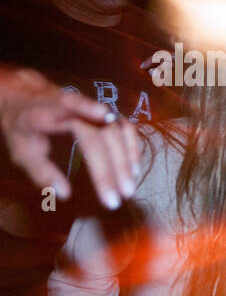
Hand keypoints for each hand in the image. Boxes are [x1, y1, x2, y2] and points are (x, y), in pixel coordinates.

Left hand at [0, 66, 141, 208]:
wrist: (28, 98)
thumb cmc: (24, 126)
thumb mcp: (22, 150)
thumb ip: (42, 171)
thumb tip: (64, 194)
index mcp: (49, 110)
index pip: (71, 110)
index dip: (88, 108)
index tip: (104, 116)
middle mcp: (77, 106)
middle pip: (103, 131)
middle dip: (113, 165)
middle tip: (119, 197)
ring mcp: (96, 108)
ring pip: (119, 130)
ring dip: (127, 160)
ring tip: (128, 187)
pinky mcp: (109, 113)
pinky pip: (126, 129)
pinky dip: (132, 150)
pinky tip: (133, 171)